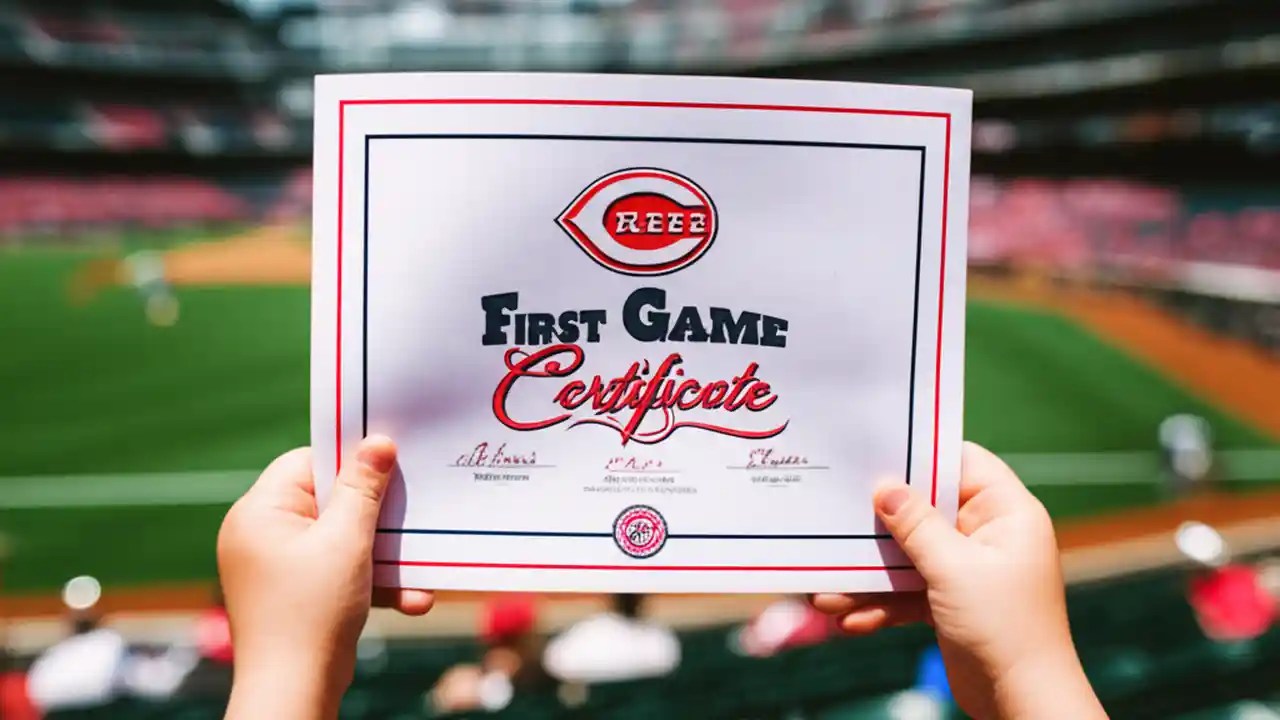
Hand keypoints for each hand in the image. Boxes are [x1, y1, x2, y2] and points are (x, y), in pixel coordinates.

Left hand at [219, 436, 433, 718]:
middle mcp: (262, 535)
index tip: (392, 461)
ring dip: (384, 554)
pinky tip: (412, 598)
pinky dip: (373, 582)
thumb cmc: (311, 612)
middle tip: (414, 506)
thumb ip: (363, 489)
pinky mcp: (298, 595)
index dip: (350, 460)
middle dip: (377, 513)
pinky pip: (340, 572)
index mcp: (259, 513)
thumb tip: (379, 442)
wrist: (293, 693)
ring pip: (342, 541)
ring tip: (421, 565)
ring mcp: (279, 568)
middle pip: (329, 502)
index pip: (307, 462)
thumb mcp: (346, 540)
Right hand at [812, 442, 1104, 719]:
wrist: (1024, 703)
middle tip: (838, 513)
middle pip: (926, 511)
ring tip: (827, 590)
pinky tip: (848, 619)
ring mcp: (969, 571)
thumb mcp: (954, 569)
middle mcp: (989, 536)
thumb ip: (917, 525)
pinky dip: (882, 603)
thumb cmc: (1005, 628)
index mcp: (1007, 514)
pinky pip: (909, 591)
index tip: (877, 451)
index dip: (923, 454)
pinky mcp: (952, 603)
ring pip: (910, 556)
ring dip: (871, 574)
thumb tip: (884, 487)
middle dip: (881, 523)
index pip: (963, 463)